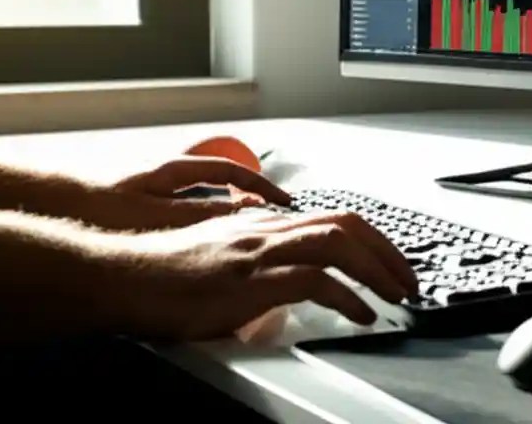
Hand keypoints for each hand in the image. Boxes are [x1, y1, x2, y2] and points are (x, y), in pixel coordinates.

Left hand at [77, 156, 292, 231]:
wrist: (54, 207)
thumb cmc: (99, 208)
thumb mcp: (158, 214)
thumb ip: (202, 212)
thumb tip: (243, 211)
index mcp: (179, 168)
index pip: (234, 170)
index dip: (263, 186)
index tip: (285, 202)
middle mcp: (171, 172)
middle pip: (223, 178)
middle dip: (249, 196)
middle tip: (271, 217)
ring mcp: (159, 186)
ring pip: (206, 194)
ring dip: (226, 209)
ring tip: (242, 233)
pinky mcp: (146, 201)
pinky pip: (189, 205)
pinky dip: (205, 217)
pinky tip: (201, 241)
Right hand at [102, 208, 419, 340]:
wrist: (122, 277)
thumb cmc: (165, 273)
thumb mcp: (224, 259)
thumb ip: (262, 263)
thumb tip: (295, 283)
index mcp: (264, 224)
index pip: (335, 218)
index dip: (373, 238)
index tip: (394, 261)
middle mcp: (267, 229)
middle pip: (347, 224)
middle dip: (387, 251)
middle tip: (409, 280)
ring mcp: (258, 252)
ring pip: (337, 243)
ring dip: (377, 270)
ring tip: (397, 295)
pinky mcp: (248, 280)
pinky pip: (313, 281)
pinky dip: (346, 296)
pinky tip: (361, 314)